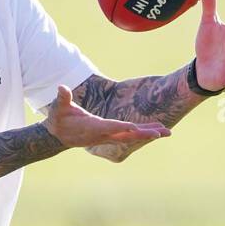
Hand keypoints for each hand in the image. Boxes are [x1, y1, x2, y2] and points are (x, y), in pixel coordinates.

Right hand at [45, 85, 169, 149]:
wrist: (58, 136)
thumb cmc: (59, 120)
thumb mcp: (59, 108)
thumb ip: (63, 98)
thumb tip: (62, 88)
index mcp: (92, 127)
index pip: (110, 127)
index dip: (122, 127)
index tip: (135, 128)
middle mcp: (103, 134)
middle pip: (127, 135)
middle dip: (144, 134)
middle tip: (162, 133)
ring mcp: (107, 137)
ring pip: (131, 137)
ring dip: (148, 133)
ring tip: (166, 132)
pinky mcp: (110, 136)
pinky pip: (129, 136)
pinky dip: (142, 133)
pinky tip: (154, 131)